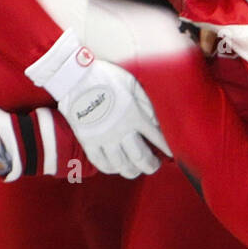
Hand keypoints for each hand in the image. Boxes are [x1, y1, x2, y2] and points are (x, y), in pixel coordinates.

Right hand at [26, 31, 167, 177]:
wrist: (76, 78)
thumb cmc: (106, 77)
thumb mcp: (133, 84)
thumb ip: (146, 103)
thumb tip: (157, 122)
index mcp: (134, 114)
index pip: (156, 137)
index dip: (165, 148)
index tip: (171, 155)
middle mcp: (121, 129)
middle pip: (140, 157)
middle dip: (150, 165)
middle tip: (154, 166)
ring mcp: (104, 137)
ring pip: (121, 164)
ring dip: (132, 171)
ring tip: (136, 170)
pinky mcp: (88, 141)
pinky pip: (100, 162)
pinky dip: (110, 168)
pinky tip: (115, 167)